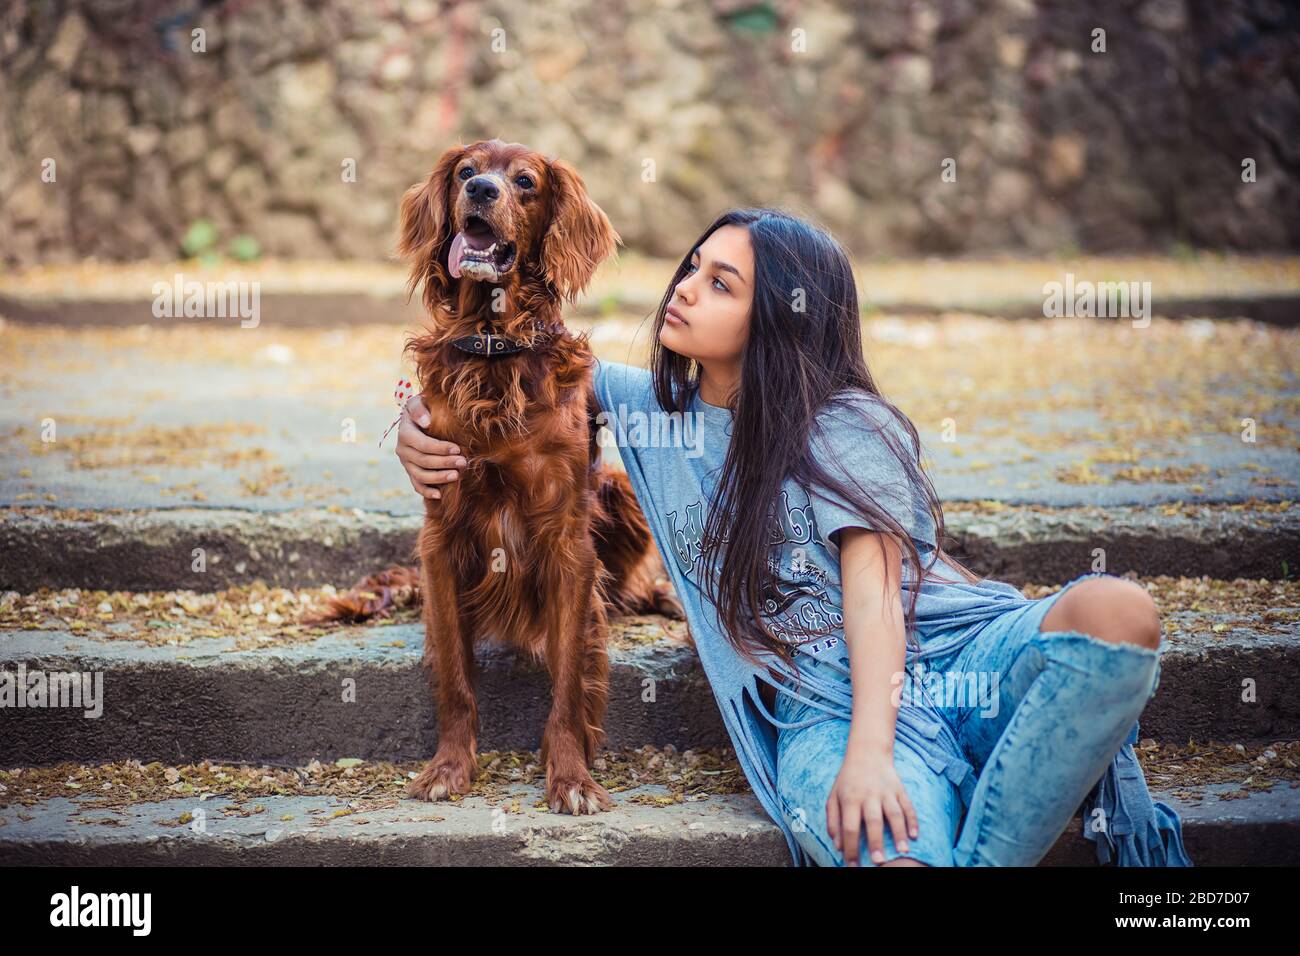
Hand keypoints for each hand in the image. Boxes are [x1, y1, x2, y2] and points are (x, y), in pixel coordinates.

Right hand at [396, 395, 466, 499]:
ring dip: (439, 478)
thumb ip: (419, 409)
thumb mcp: (419, 402)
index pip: (423, 445)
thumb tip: (426, 422)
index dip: (440, 449)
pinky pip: (416, 485)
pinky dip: (427, 491)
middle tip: (463, 463)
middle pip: (424, 461)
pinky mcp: (411, 472)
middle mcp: (402, 450)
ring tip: (456, 476)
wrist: (418, 418)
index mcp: (405, 433)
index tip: (457, 449)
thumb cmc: (423, 408)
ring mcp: (406, 463)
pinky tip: (440, 495)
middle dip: (444, 463)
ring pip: (420, 475)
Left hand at [826, 750, 918, 865]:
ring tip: (903, 851)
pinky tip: (915, 835)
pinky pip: (908, 805)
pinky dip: (913, 820)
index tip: (853, 865)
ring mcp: (886, 791)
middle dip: (876, 841)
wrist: (866, 752)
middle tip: (879, 862)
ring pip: (894, 813)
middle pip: (873, 820)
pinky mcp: (899, 788)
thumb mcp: (833, 796)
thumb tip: (837, 845)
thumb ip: (832, 820)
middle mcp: (868, 795)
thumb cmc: (847, 780)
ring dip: (899, 833)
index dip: (851, 847)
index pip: (849, 826)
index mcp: (850, 798)